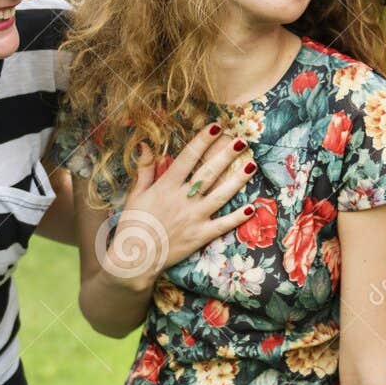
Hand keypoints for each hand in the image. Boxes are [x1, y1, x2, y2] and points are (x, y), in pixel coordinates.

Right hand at [103, 123, 257, 285]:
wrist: (134, 258)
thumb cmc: (133, 224)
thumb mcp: (136, 194)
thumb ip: (144, 169)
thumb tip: (146, 145)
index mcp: (166, 186)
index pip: (187, 158)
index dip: (202, 140)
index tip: (216, 126)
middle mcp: (182, 199)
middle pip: (208, 172)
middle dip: (225, 155)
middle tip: (241, 140)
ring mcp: (194, 218)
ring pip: (220, 195)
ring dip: (237, 179)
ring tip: (252, 164)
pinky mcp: (200, 236)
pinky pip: (223, 225)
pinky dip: (238, 217)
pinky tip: (252, 207)